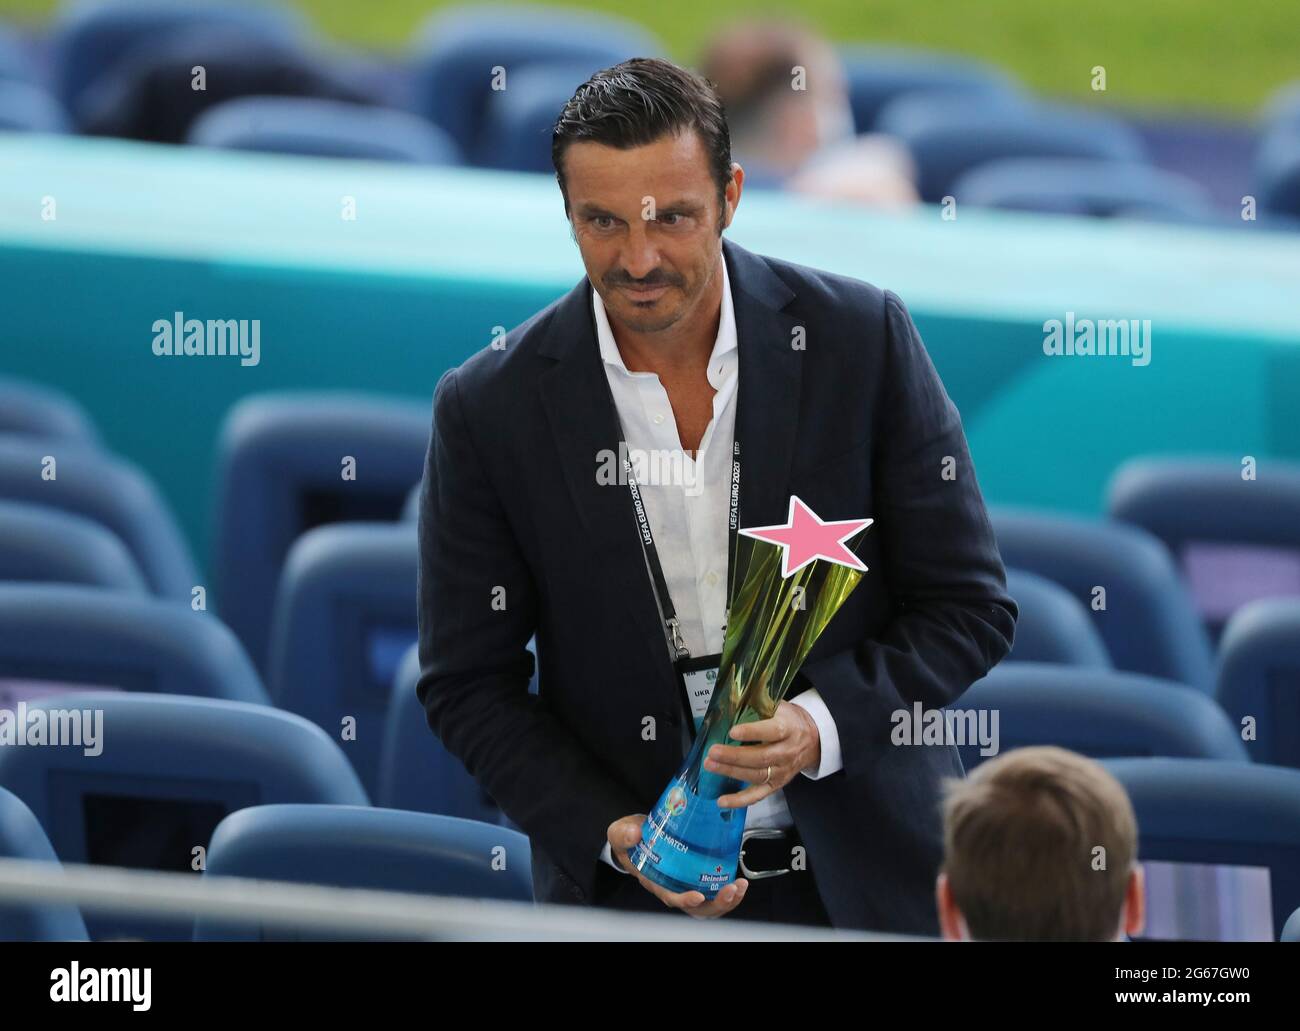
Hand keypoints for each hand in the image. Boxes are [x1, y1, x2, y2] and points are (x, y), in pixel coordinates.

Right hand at [606, 814, 748, 917]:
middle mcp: (672, 886)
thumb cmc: (629, 838)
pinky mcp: (696, 875)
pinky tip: (739, 881)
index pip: (670, 897)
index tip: (698, 896)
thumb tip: (634, 833)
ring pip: (709, 904)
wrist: (636, 835)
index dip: (684, 900)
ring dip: (728, 899)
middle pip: (696, 908)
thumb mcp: (620, 832)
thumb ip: (624, 833)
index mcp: (654, 880)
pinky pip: (714, 891)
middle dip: (716, 903)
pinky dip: (728, 890)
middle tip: (732, 889)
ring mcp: (686, 883)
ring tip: (741, 886)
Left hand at [705, 701, 819, 807]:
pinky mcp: (776, 784)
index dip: (752, 732)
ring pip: (756, 775)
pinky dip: (739, 800)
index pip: (772, 731)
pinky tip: (722, 801)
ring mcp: (782, 771)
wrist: (813, 739)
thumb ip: (758, 705)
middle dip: (734, 756)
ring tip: (710, 765)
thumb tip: (729, 700)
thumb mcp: (779, 707)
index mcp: (788, 729)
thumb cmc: (789, 720)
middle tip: (713, 751)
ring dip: (731, 772)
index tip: (732, 732)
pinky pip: (758, 795)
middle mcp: (787, 752)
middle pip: (761, 757)